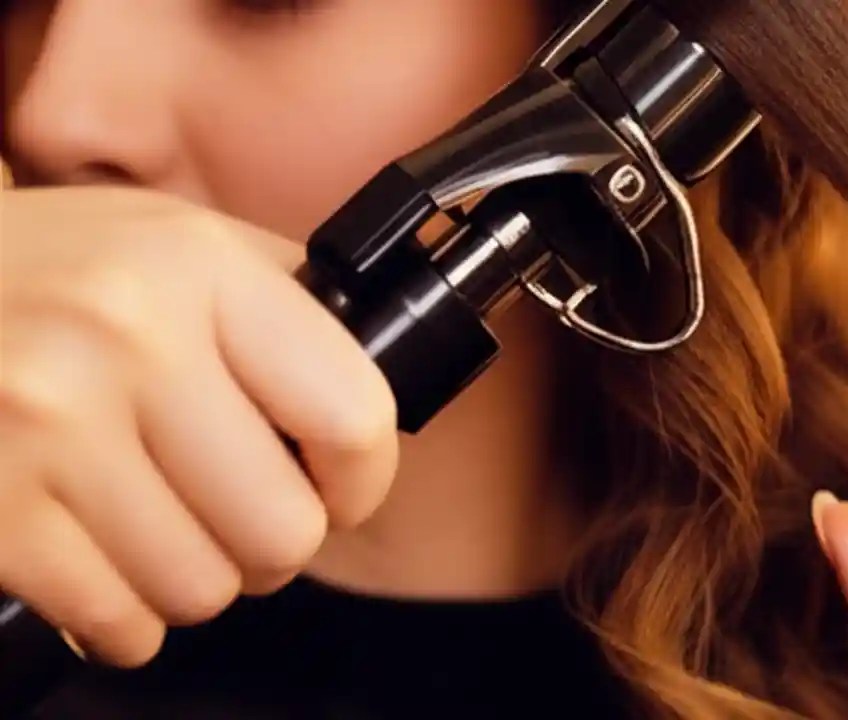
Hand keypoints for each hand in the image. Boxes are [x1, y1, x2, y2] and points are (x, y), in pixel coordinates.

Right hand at [0, 186, 398, 666]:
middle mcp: (128, 338)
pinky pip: (114, 617)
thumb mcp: (168, 240)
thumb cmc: (43, 272)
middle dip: (275, 544)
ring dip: (196, 578)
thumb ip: (275, 301)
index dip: (363, 478)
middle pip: (284, 528)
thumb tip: (372, 379)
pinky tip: (109, 566)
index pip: (353, 415)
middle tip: (243, 520)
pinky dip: (125, 615)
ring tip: (166, 531)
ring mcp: (49, 424)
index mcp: (198, 266)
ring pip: (203, 587)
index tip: (342, 490)